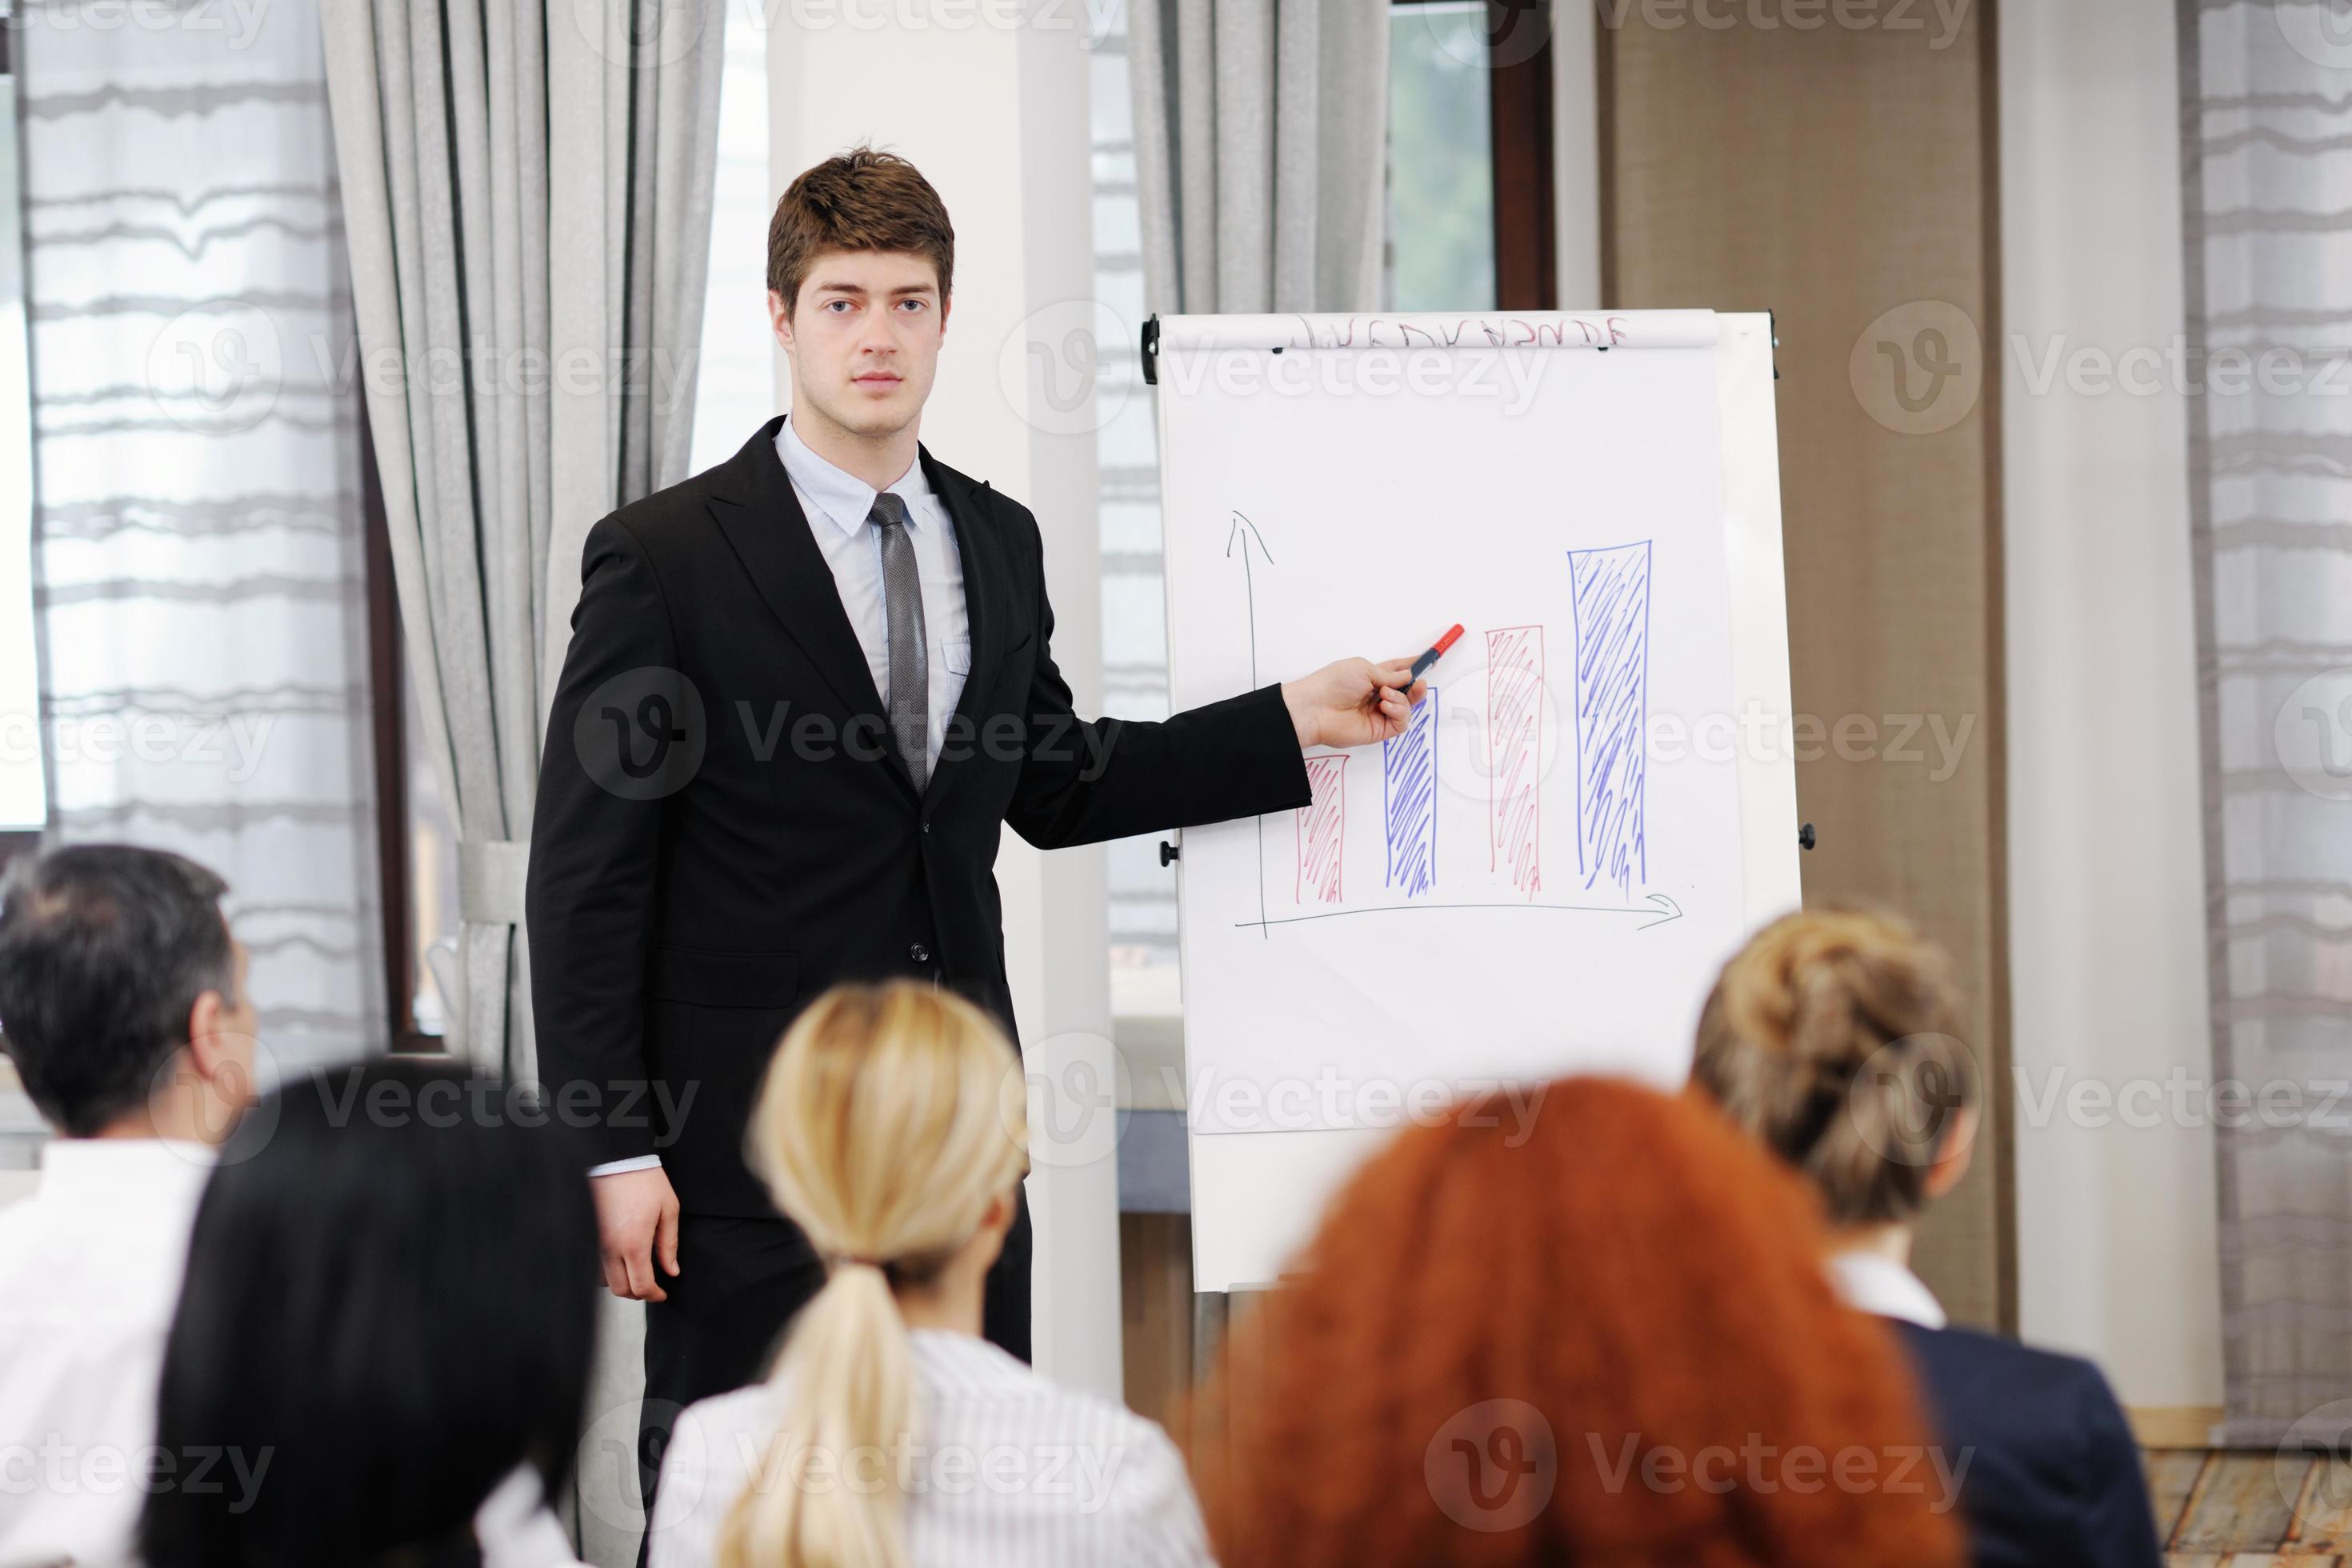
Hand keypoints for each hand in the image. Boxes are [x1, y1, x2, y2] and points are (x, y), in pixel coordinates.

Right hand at [593, 1165, 680, 1301]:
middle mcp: (610, 1248)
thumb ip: (669, 1244)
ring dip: (621, 1282)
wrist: (616, 1159)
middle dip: (638, 1293)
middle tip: (651, 1285)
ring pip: (604, 1281)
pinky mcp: (585, 1236)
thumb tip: (671, 1270)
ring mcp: (594, 1244)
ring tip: (636, 1271)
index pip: (641, 1286)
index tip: (662, 1293)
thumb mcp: (669, 1210)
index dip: (654, 1295)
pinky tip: (620, 1260)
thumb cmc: (644, 1180)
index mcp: (634, 1244)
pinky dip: (607, 1270)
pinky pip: (593, 1266)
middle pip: (621, 1290)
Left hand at [1281, 656, 1427, 749]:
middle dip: (1416, 686)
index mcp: (1372, 677)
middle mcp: (1377, 696)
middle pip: (1406, 692)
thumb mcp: (1364, 668)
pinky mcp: (1379, 730)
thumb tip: (1407, 676)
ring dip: (1402, 699)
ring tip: (1385, 695)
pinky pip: (1401, 722)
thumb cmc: (1334, 683)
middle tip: (1419, 681)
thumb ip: (1389, 674)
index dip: (1412, 666)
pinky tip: (1386, 706)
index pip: (1397, 672)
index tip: (1427, 660)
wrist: (1317, 708)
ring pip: (1407, 707)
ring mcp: (1379, 714)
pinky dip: (1399, 712)